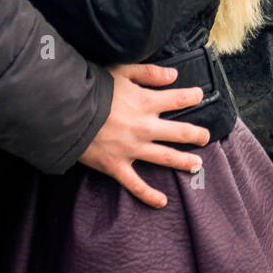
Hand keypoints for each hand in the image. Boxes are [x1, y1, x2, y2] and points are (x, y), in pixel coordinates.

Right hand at [78, 64, 209, 207]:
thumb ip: (149, 73)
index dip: (191, 96)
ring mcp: (132, 149)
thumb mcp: (121, 71)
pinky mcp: (117, 166)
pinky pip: (136, 184)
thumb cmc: (93, 90)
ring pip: (165, 157)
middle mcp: (144, 127)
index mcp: (146, 103)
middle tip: (206, 137)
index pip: (178, 100)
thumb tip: (174, 75)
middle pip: (179, 132)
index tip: (199, 95)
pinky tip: (163, 201)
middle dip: (195, 135)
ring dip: (184, 161)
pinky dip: (149, 195)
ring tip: (197, 164)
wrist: (66, 113)